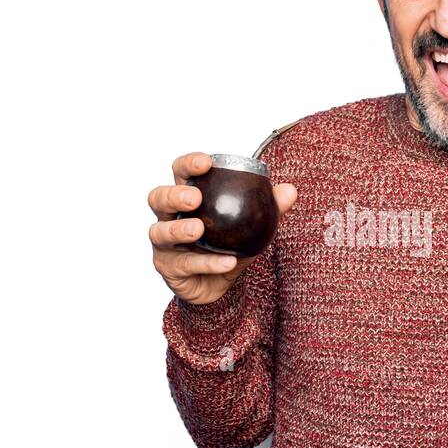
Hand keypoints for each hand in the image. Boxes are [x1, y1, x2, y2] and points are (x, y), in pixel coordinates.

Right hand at [148, 152, 297, 304]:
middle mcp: (170, 217)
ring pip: (159, 232)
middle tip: (195, 198)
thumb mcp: (251, 227)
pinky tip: (227, 262)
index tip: (205, 162)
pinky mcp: (169, 268)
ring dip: (179, 229)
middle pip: (158, 198)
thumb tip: (289, 190)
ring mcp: (165, 244)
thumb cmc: (228, 246)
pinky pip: (185, 265)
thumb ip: (268, 209)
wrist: (221, 285)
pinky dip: (207, 262)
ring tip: (197, 229)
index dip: (188, 164)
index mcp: (187, 198)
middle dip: (174, 195)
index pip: (180, 173)